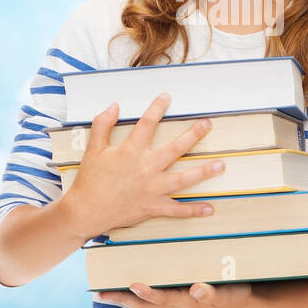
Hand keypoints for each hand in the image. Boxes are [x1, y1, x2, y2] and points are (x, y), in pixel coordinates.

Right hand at [59, 92, 224, 236]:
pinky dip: (193, 210)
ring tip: (221, 165)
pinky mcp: (153, 207)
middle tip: (207, 124)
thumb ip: (103, 124)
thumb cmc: (90, 179)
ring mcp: (152, 189)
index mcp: (131, 151)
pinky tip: (209, 208)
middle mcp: (146, 168)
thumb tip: (114, 105)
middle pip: (175, 149)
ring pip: (183, 179)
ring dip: (204, 172)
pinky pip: (177, 210)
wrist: (86, 211)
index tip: (167, 97)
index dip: (158, 108)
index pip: (148, 124)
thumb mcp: (93, 148)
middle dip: (194, 135)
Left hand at [99, 281, 257, 307]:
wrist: (235, 302)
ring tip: (103, 293)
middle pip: (145, 303)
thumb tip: (198, 290)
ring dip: (123, 299)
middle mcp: (175, 302)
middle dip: (124, 299)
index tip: (134, 285)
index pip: (163, 298)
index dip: (148, 294)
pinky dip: (133, 294)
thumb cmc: (228, 294)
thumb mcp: (224, 295)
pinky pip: (149, 298)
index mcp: (185, 300)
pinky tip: (121, 286)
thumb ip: (210, 294)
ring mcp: (173, 300)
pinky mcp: (173, 294)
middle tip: (104, 293)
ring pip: (143, 302)